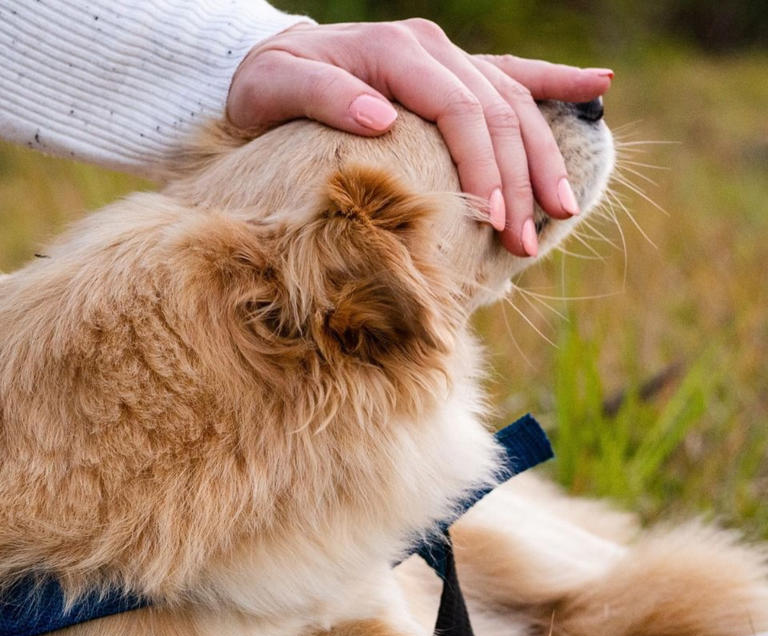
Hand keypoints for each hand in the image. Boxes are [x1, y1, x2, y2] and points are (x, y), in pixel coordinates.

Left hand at [227, 19, 612, 256]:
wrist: (271, 63)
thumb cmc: (268, 86)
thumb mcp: (275, 88)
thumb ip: (324, 97)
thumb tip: (381, 117)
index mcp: (396, 52)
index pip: (460, 111)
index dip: (485, 167)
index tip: (496, 221)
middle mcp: (432, 50)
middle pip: (497, 113)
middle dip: (519, 180)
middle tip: (527, 242)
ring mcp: (448, 58)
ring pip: (515, 102)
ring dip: (543, 158)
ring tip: (563, 209)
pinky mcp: (452, 72)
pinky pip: (514, 73)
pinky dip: (557, 82)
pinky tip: (597, 89)